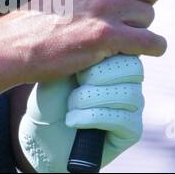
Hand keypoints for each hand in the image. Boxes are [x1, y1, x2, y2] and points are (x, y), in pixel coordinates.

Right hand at [9, 0, 165, 83]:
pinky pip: (153, 42)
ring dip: (139, 28)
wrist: (18, 42)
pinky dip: (150, 48)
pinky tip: (134, 51)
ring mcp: (104, 8)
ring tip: (115, 34)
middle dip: (144, 3)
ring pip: (150, 17)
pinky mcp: (107, 37)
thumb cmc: (42, 15)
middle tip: (126, 16)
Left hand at [17, 55, 143, 172]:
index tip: (79, 63)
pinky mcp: (132, 130)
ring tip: (71, 104)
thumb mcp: (64, 65)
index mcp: (116, 60)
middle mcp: (129, 82)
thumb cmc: (52, 94)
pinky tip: (73, 119)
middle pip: (133, 68)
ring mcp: (133, 106)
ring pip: (128, 93)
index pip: (129, 45)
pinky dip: (91, 117)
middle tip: (77, 81)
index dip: (104, 52)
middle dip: (98, 74)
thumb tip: (108, 43)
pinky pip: (122, 118)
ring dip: (90, 98)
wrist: (41, 130)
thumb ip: (89, 50)